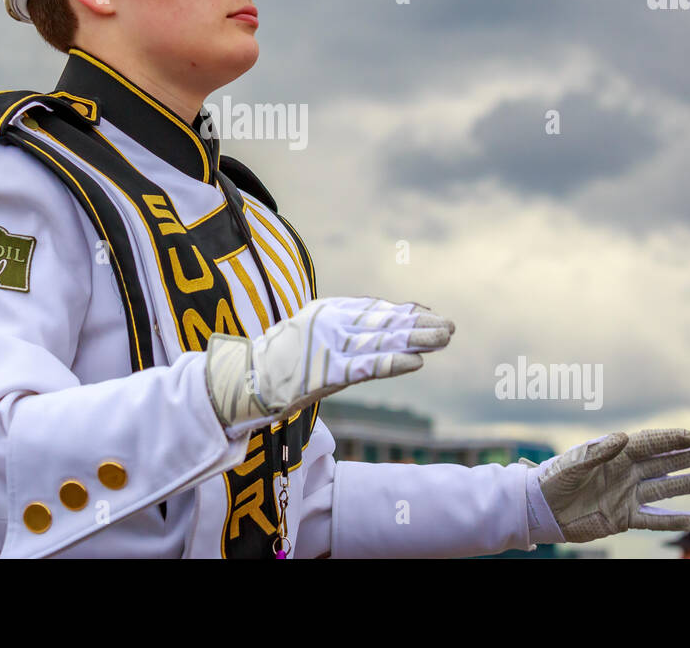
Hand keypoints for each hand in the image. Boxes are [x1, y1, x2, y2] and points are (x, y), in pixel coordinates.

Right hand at [205, 296, 453, 431]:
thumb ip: (339, 332)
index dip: (404, 312)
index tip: (429, 313)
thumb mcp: (309, 336)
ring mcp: (327, 347)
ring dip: (415, 339)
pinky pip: (364, 367)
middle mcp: (330, 323)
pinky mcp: (323, 372)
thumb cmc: (276, 362)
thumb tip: (373, 332)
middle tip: (449, 327)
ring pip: (380, 341)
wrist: (240, 379)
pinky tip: (416, 363)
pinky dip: (391, 363)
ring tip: (443, 338)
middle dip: (418, 324)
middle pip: (383, 323)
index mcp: (325, 311)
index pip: (373, 309)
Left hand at [527, 428, 689, 543]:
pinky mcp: (624, 518)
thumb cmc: (554, 480)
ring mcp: (627, 495)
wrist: (542, 509)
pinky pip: (653, 519)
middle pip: (664, 463)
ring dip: (688, 484)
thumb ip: (598, 452)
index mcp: (614, 454)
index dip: (672, 439)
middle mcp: (626, 472)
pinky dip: (672, 520)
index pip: (650, 444)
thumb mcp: (573, 464)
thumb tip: (623, 437)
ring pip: (664, 488)